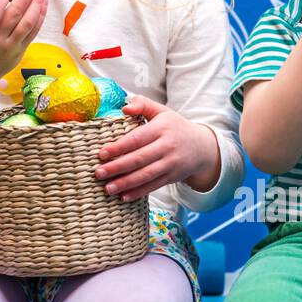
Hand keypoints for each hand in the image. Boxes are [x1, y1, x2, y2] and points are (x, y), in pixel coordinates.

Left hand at [94, 96, 218, 200]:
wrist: (202, 147)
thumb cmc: (175, 127)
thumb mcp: (161, 111)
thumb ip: (142, 104)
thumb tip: (124, 108)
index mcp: (161, 128)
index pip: (137, 139)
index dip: (119, 147)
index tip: (102, 153)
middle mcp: (167, 147)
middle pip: (139, 159)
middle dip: (117, 167)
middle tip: (98, 173)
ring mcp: (170, 164)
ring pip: (146, 175)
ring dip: (126, 183)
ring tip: (108, 188)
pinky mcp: (172, 177)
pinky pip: (153, 186)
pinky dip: (138, 193)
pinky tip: (123, 197)